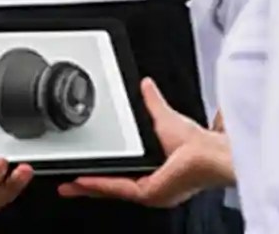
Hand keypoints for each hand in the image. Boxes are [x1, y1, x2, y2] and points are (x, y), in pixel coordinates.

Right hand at [57, 78, 232, 207]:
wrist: (212, 152)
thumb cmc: (199, 143)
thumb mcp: (164, 117)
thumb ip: (152, 102)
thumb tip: (146, 85)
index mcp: (155, 172)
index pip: (120, 174)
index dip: (99, 173)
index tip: (81, 170)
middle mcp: (152, 187)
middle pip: (110, 186)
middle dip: (86, 185)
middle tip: (66, 182)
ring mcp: (151, 192)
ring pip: (111, 189)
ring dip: (88, 186)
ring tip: (69, 182)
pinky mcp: (150, 192)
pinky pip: (119, 188)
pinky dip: (99, 183)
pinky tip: (84, 180)